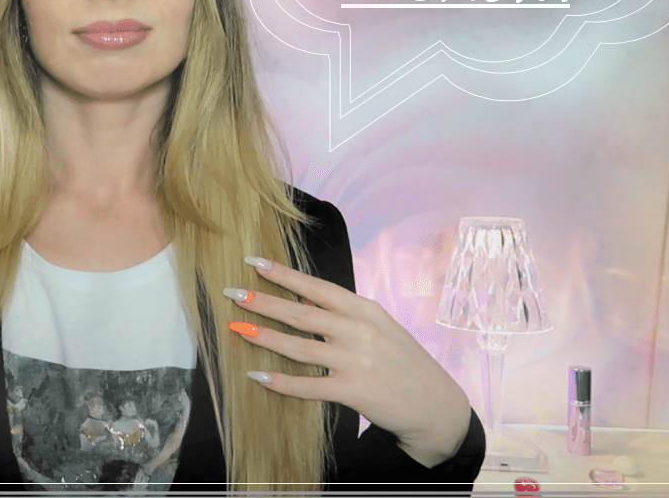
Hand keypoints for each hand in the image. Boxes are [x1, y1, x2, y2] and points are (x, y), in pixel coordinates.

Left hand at [225, 256, 471, 468]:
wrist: (437, 406)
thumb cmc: (403, 362)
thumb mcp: (380, 328)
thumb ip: (344, 315)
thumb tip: (302, 300)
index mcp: (365, 310)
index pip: (317, 287)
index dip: (283, 275)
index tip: (253, 262)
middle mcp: (359, 331)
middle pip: (301, 313)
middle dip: (263, 302)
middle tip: (232, 292)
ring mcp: (356, 362)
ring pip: (299, 347)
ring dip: (264, 337)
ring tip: (235, 328)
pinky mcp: (353, 392)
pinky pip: (308, 386)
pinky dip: (281, 382)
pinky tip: (258, 376)